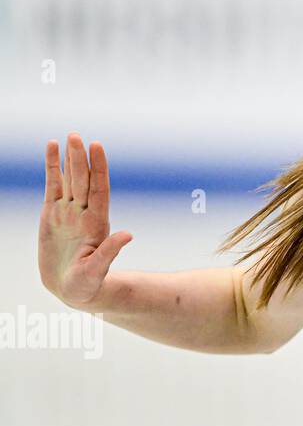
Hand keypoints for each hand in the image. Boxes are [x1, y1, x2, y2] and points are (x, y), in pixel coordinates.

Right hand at [39, 133, 132, 307]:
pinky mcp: (51, 215)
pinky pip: (52, 187)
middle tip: (76, 135)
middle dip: (80, 158)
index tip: (97, 147)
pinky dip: (52, 169)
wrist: (72, 289)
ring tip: (68, 137)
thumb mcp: (97, 270)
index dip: (98, 168)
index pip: (99, 189)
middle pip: (83, 180)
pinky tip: (51, 151)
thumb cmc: (88, 284)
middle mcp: (84, 213)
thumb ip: (109, 252)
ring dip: (68, 159)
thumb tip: (128, 235)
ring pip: (69, 180)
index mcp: (97, 223)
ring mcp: (68, 212)